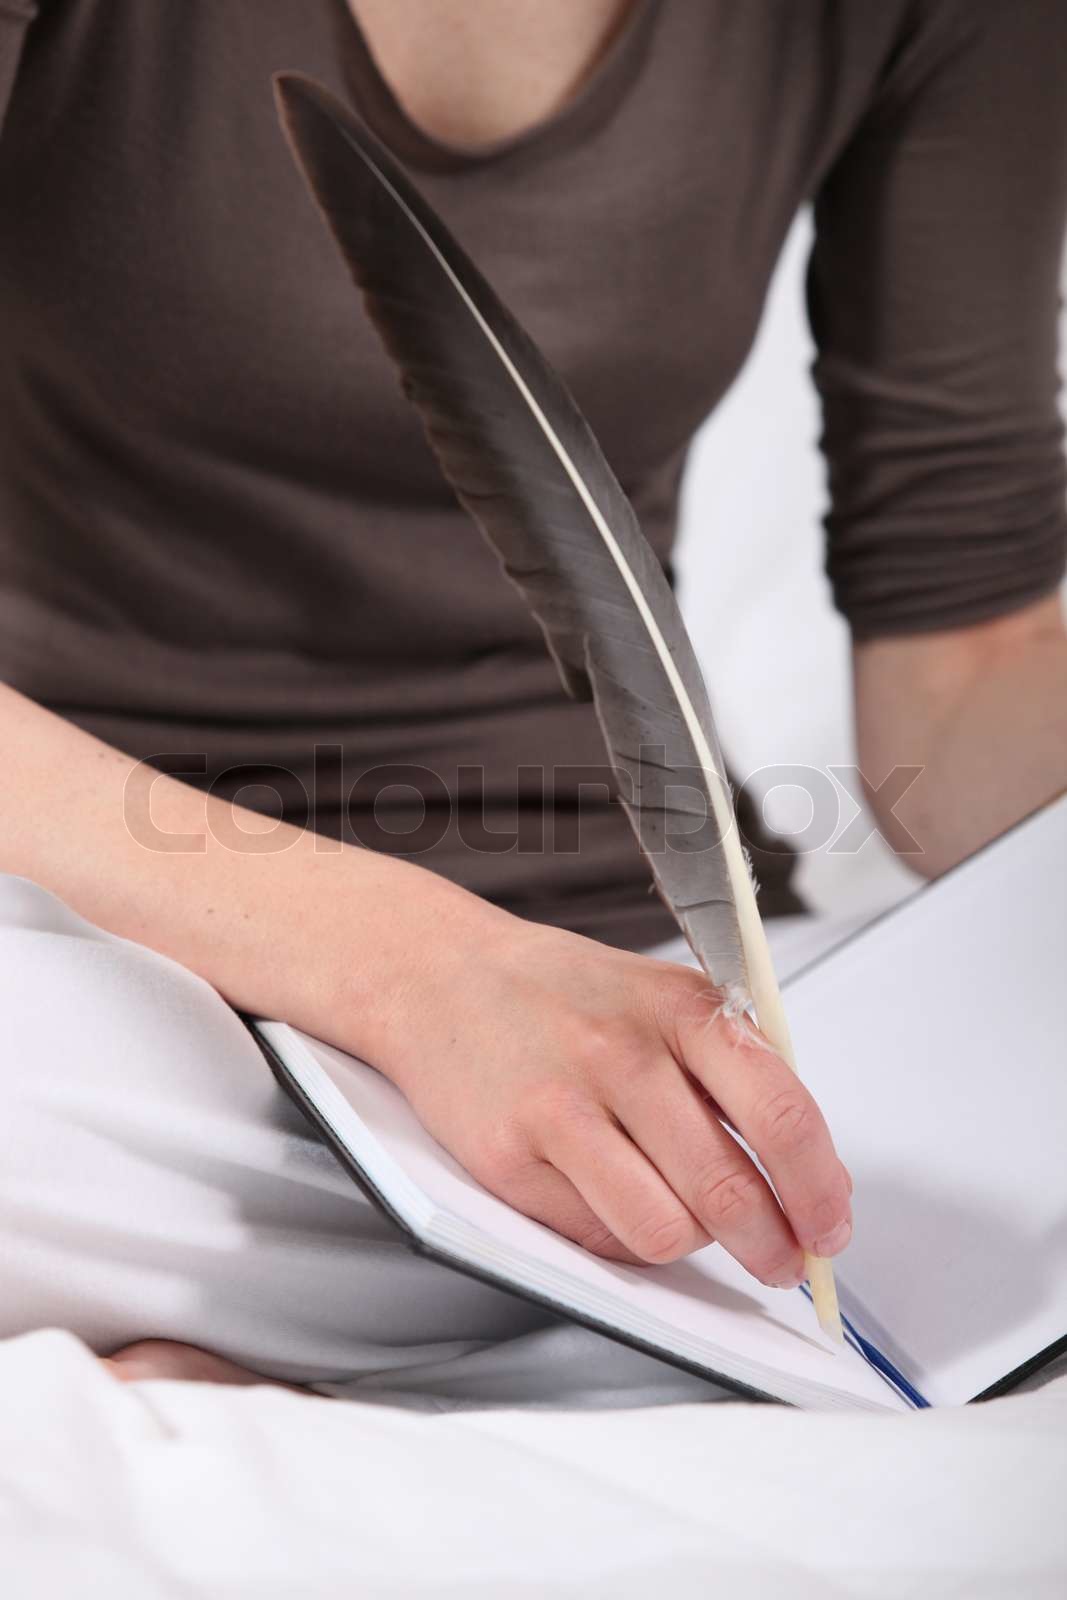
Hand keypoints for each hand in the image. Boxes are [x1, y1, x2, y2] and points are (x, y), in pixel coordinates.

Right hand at [365, 911, 852, 1287]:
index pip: (781, 1113)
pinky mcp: (509, 1160)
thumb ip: (732, 1070)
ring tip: (685, 1219)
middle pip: (728, 1190)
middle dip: (771, 1246)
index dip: (819, 1188)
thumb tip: (805, 1174)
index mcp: (679, 1009)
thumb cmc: (559, 994)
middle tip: (779, 1258)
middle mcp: (621, 1055)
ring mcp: (560, 1109)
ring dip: (691, 1244)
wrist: (439, 976)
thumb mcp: (661, 997)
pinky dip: (621, 1237)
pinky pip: (597, 1239)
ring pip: (665, 1231)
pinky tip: (615, 1201)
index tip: (828, 1224)